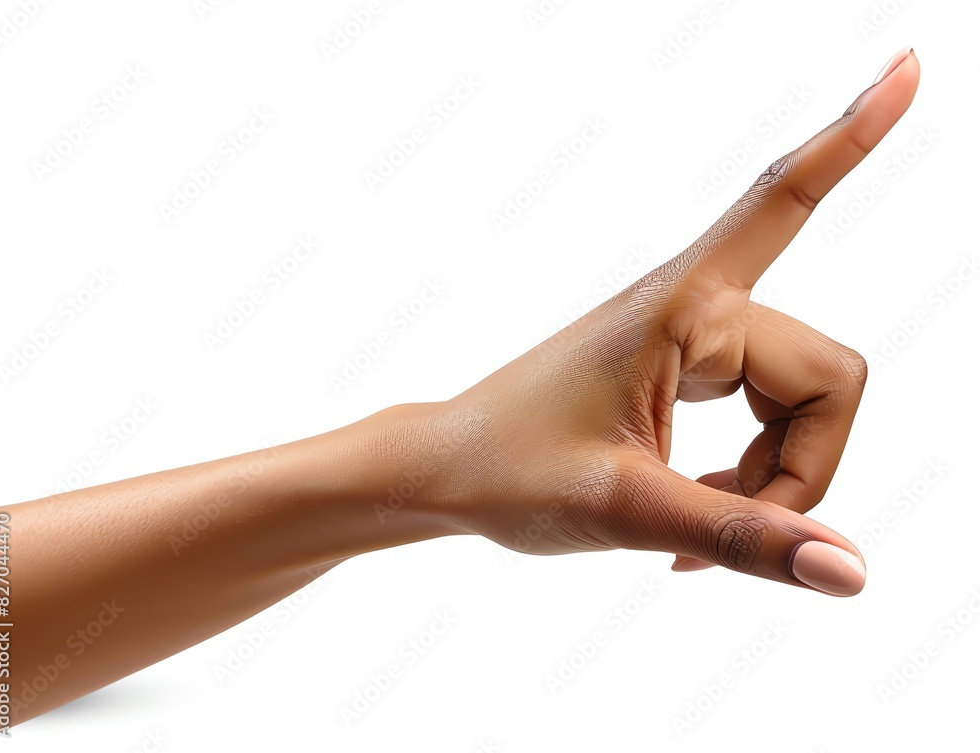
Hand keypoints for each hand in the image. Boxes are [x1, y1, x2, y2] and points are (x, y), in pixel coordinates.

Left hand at [423, 48, 919, 595]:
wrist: (445, 473)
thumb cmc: (508, 471)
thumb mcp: (624, 508)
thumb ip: (740, 536)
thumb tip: (852, 571)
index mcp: (680, 309)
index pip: (784, 206)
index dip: (854, 140)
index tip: (909, 65)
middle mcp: (696, 308)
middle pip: (829, 381)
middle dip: (799, 470)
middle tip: (719, 535)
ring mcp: (693, 338)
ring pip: (803, 402)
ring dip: (772, 477)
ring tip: (689, 527)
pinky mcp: (686, 367)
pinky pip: (765, 411)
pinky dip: (751, 473)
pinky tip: (699, 506)